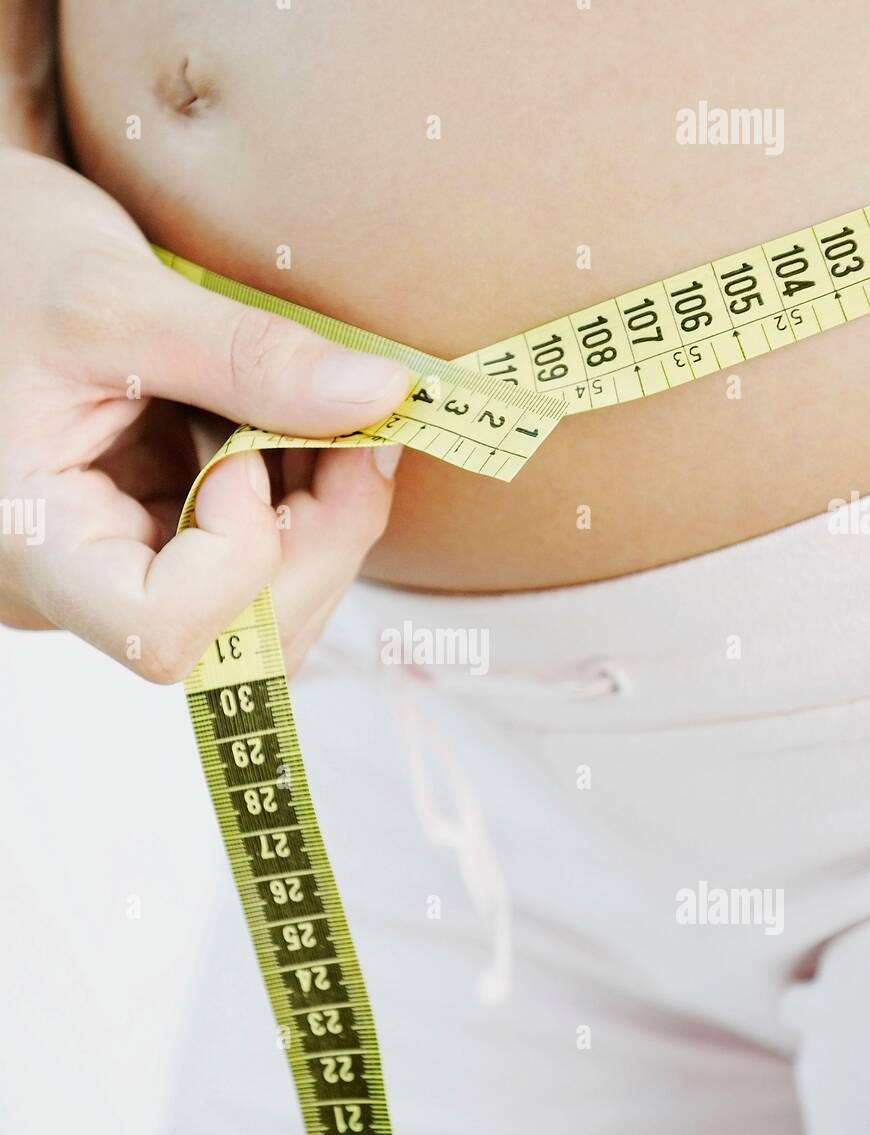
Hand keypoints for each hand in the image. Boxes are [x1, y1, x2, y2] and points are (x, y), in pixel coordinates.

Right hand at [0, 148, 408, 680]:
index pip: (162, 636)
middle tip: (363, 436)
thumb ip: (250, 356)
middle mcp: (75, 591)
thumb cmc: (2, 263)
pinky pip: (260, 576)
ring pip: (266, 625)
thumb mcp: (115, 295)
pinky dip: (310, 514)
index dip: (239, 557)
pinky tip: (309, 440)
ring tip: (338, 430)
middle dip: (323, 543)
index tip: (246, 455)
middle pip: (237, 644)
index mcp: (34, 544)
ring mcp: (120, 577)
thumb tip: (384, 396)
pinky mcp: (158, 549)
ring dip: (328, 531)